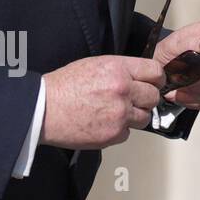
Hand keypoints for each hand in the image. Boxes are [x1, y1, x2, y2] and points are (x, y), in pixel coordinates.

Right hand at [41, 55, 166, 148]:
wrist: (44, 109)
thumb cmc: (63, 87)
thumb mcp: (94, 65)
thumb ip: (120, 71)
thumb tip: (139, 78)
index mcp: (118, 68)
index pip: (155, 71)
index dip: (156, 79)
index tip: (152, 83)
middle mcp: (123, 90)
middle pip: (153, 96)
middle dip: (145, 99)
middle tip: (132, 101)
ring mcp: (120, 114)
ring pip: (144, 117)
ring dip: (134, 116)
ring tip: (114, 113)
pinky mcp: (114, 134)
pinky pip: (128, 133)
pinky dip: (119, 130)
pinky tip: (103, 124)